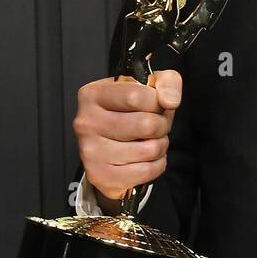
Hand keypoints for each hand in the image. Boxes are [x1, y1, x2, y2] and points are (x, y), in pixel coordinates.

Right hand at [73, 69, 181, 204]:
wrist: (110, 146)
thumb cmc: (130, 112)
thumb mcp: (148, 87)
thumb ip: (166, 82)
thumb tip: (170, 100)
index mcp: (93, 94)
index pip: (136, 95)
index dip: (157, 102)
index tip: (157, 105)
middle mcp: (86, 122)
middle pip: (146, 124)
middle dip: (162, 126)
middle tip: (157, 126)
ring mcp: (90, 151)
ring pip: (149, 149)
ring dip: (160, 146)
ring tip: (150, 141)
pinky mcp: (100, 175)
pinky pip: (146, 171)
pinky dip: (156, 165)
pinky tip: (147, 158)